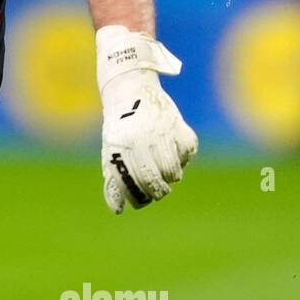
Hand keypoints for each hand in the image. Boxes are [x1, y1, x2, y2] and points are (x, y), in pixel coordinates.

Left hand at [97, 26, 197, 212]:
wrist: (131, 88)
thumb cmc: (119, 126)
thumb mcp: (111, 150)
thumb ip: (114, 180)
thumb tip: (119, 210)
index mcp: (121, 147)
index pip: (133, 184)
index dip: (138, 198)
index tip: (141, 201)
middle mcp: (141, 140)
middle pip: (155, 181)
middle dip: (157, 191)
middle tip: (158, 190)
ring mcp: (162, 132)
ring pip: (173, 171)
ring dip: (171, 175)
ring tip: (165, 170)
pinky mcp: (179, 125)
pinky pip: (188, 151)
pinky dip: (184, 156)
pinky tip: (175, 151)